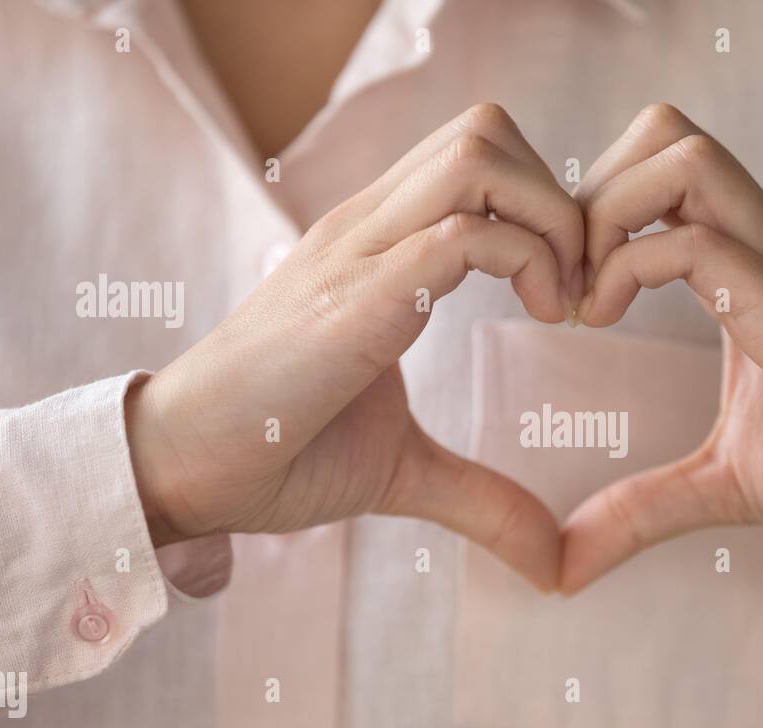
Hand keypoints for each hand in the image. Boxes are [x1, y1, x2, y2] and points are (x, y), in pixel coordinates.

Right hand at [126, 104, 583, 590]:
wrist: (182, 469)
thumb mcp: (403, 469)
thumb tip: (550, 562)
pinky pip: (461, 233)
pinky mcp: (356, 297)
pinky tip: (543, 318)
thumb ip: (480, 495)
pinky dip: (529, 261)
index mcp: (378, 245)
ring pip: (478, 155)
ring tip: (561, 303)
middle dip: (559, 198)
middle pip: (486, 129)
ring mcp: (359, 252)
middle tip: (581, 288)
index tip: (573, 294)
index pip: (477, 155)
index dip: (546, 208)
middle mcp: (369, 227)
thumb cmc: (280, 454)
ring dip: (550, 220)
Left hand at [561, 104, 762, 592]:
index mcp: (744, 263)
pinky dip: (626, 269)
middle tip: (567, 284)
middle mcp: (762, 243)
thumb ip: (639, 509)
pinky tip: (606, 322)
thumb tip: (563, 568)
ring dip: (606, 217)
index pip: (659, 167)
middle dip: (591, 192)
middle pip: (664, 130)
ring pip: (680, 156)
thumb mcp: (718, 485)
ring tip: (588, 303)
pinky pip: (696, 244)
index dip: (590, 213)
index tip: (564, 300)